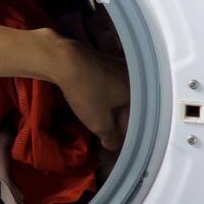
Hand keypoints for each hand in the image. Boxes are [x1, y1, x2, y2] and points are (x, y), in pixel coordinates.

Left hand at [49, 34, 130, 150]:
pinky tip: (90, 97)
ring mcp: (118, 64)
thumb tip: (113, 144)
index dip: (126, 129)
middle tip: (105, 128)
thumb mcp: (98, 122)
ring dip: (110, 104)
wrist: (64, 59)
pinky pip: (109, 81)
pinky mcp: (104, 59)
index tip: (113, 137)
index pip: (138, 115)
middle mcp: (132, 75)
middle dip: (118, 117)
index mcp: (138, 90)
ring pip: (119, 91)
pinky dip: (103, 92)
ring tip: (96, 115)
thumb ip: (110, 136)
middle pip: (130, 102)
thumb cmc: (87, 91)